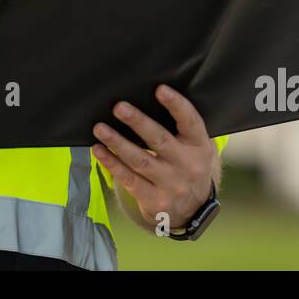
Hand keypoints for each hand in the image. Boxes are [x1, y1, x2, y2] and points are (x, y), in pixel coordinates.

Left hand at [92, 84, 217, 232]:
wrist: (194, 209)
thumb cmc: (189, 165)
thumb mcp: (196, 147)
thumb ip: (180, 127)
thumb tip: (147, 97)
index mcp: (199, 146)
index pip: (190, 122)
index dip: (176, 105)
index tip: (160, 89)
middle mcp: (187, 165)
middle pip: (160, 140)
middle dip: (138, 123)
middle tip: (119, 107)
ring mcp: (171, 185)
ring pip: (140, 161)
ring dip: (117, 143)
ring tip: (100, 128)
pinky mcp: (154, 200)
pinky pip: (129, 180)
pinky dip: (112, 164)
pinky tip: (99, 150)